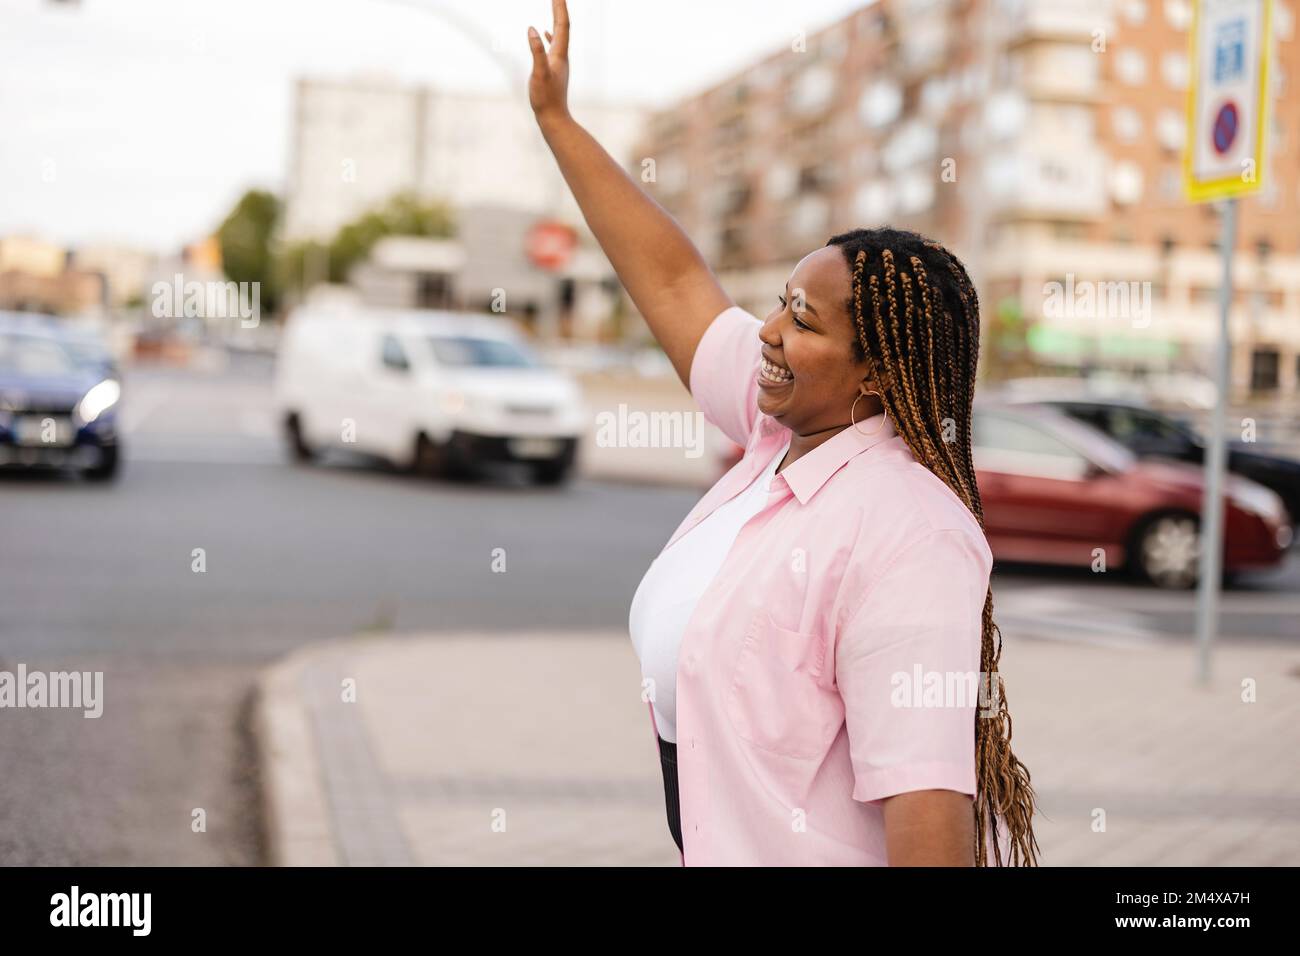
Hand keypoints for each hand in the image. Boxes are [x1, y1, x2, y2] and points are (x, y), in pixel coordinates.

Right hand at [527, 0, 570, 124]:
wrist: (554, 118)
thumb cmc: (545, 99)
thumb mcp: (539, 74)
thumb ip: (536, 51)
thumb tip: (532, 29)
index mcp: (559, 54)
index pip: (562, 24)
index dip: (560, 7)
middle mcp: (562, 56)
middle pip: (562, 26)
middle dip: (559, 8)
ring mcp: (558, 62)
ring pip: (559, 34)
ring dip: (556, 18)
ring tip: (554, 5)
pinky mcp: (554, 68)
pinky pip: (553, 45)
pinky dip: (550, 34)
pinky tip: (544, 32)